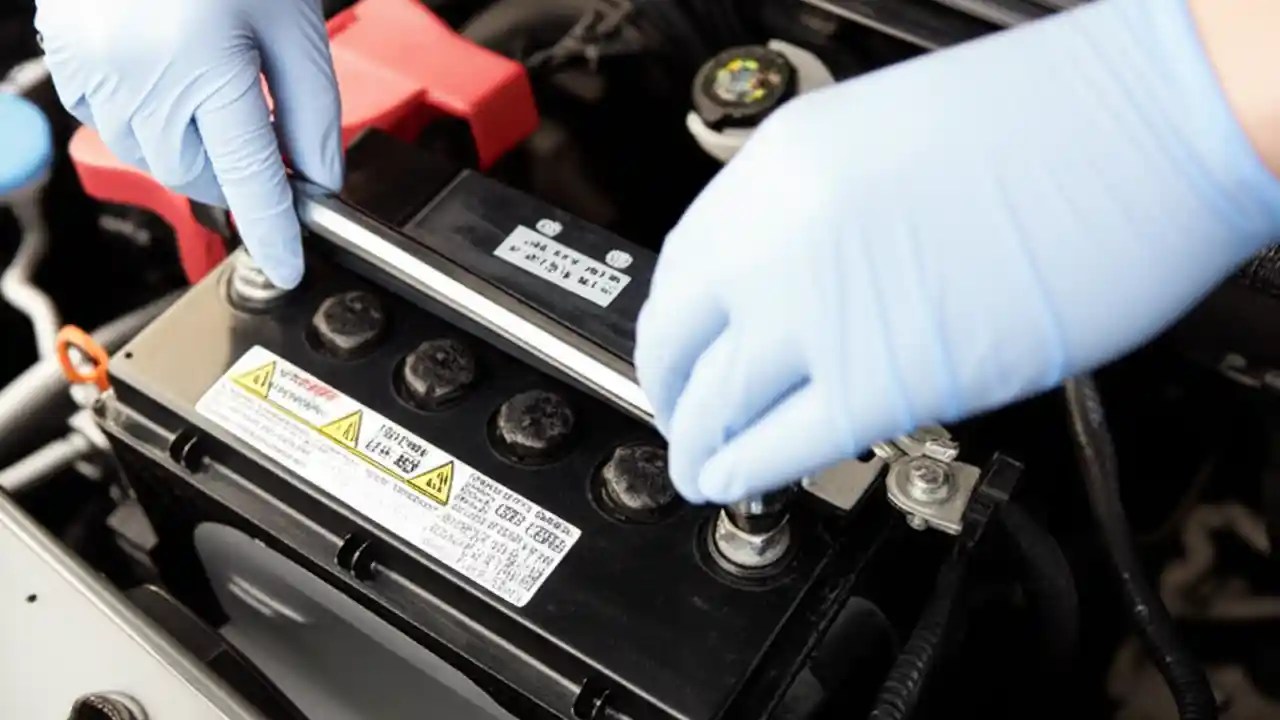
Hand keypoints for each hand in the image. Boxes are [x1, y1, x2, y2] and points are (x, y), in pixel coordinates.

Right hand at [35, 0, 343, 287]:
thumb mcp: (292, 25)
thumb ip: (311, 109)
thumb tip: (316, 178)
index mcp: (205, 64)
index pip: (251, 179)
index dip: (274, 232)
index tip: (287, 266)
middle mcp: (139, 75)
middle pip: (200, 174)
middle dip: (236, 167)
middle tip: (257, 124)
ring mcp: (92, 69)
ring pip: (155, 157)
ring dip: (193, 146)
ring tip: (211, 84)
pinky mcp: (65, 60)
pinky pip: (112, 123)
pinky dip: (148, 119)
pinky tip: (167, 75)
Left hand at [636, 0, 1279, 504]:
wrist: (1145, 129)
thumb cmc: (1053, 118)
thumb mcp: (884, 136)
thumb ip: (821, 211)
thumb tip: (797, 273)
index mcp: (780, 165)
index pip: (685, 264)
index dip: (674, 323)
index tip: (677, 347)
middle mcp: (780, 237)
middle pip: (685, 338)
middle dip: (673, 390)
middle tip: (680, 415)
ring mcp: (822, 312)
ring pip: (720, 400)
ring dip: (700, 440)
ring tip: (700, 462)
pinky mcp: (879, 382)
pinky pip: (779, 444)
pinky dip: (742, 471)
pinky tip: (733, 481)